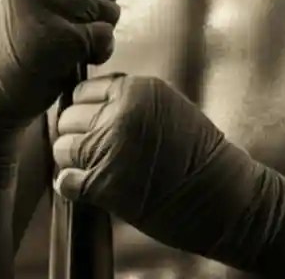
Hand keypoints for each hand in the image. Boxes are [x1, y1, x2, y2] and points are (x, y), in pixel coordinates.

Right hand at [0, 0, 135, 186]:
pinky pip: (106, 36)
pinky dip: (96, 53)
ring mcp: (42, 2)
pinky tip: (67, 62)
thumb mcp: (53, 5)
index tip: (53, 14)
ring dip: (96, 36)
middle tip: (55, 37)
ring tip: (60, 49)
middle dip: (94, 17)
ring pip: (110, 10)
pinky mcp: (57, 35)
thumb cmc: (23, 48)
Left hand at [52, 74, 284, 274]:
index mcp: (137, 88)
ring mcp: (111, 149)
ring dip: (71, 159)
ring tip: (92, 167)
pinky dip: (71, 185)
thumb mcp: (166, 105)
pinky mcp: (105, 185)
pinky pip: (65, 180)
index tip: (94, 123)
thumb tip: (84, 100)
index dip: (84, 108)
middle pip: (68, 116)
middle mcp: (121, 114)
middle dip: (75, 133)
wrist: (222, 196)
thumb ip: (127, 98)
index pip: (82, 90)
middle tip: (91, 149)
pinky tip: (88, 186)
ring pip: (62, 147)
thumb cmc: (196, 151)